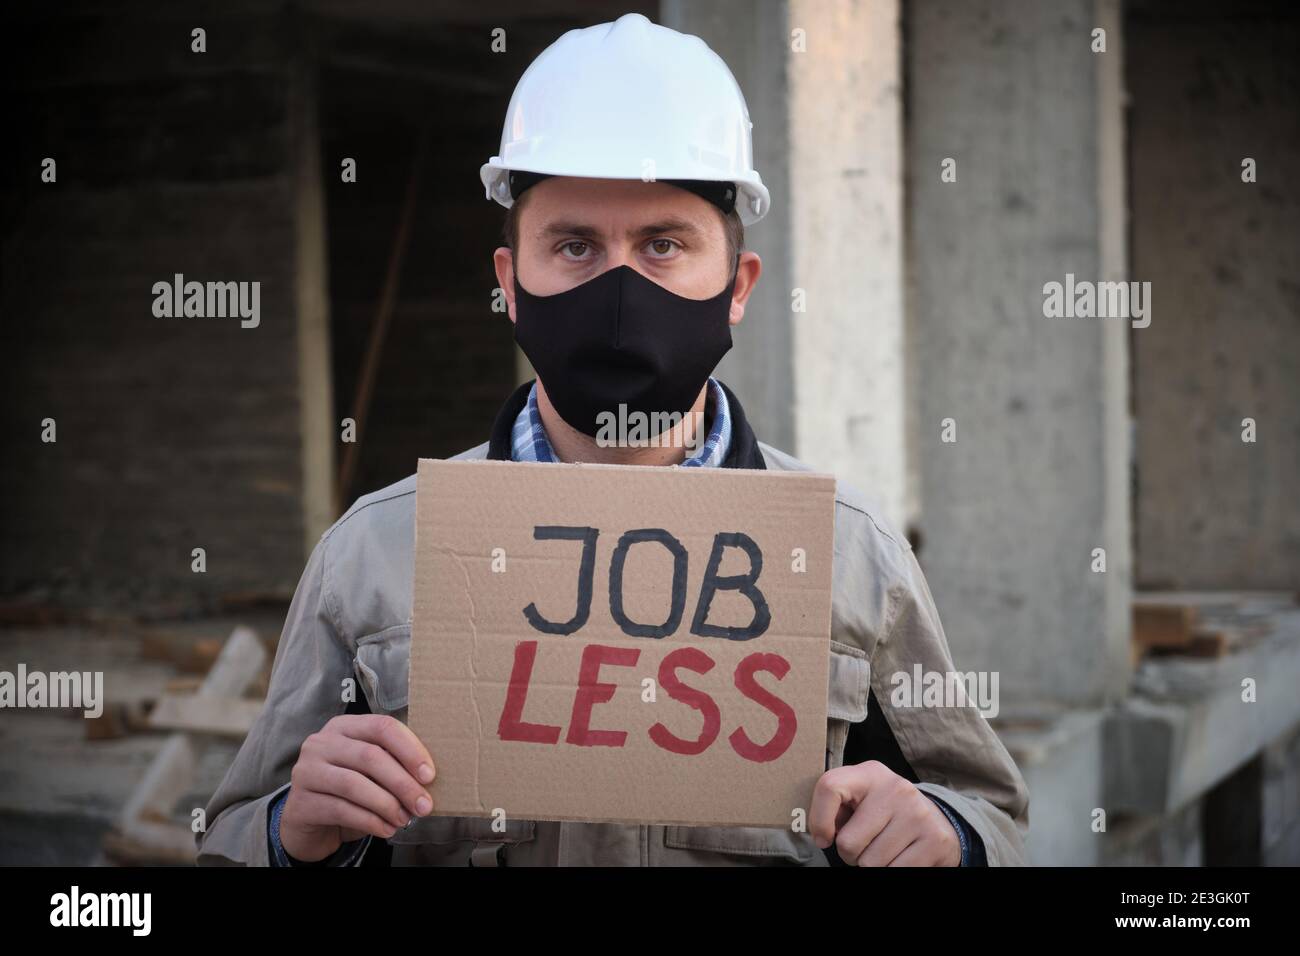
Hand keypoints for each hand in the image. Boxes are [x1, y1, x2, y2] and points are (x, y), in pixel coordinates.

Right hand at [280, 714, 435, 861]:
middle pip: (370, 756)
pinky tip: (386, 829)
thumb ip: (392, 764)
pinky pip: (341, 810)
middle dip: (402, 783)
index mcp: (344, 726)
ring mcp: (307, 771)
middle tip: (423, 805)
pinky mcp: (301, 802)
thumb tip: (427, 780)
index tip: (429, 775)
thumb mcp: (369, 770)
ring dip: (387, 805)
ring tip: (404, 820)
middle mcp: (321, 743)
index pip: (382, 727)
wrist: (308, 820)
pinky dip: (370, 821)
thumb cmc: (347, 789)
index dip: (409, 750)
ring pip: (355, 785)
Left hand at [809, 760, 961, 865]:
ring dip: (871, 864)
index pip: (830, 787)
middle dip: (850, 853)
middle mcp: (896, 789)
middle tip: (864, 845)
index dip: (819, 820)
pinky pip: (894, 872)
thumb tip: (822, 834)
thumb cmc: (885, 812)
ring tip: (883, 849)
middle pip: (848, 842)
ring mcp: (918, 815)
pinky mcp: (935, 840)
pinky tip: (900, 857)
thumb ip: (838, 807)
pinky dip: (891, 871)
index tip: (824, 838)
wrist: (937, 821)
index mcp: (870, 774)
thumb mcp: (861, 799)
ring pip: (870, 864)